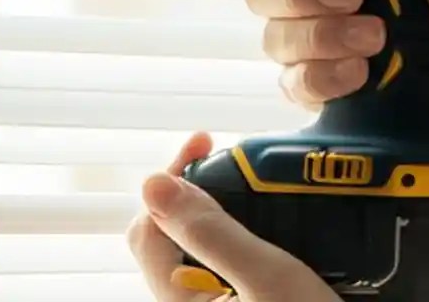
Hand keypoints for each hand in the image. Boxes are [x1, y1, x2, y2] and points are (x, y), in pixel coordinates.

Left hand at [127, 132, 340, 300]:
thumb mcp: (268, 280)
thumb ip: (211, 232)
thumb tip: (154, 184)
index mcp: (177, 301)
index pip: (148, 225)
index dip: (172, 178)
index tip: (207, 143)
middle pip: (173, 236)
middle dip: (202, 193)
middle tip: (239, 166)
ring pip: (203, 252)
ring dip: (228, 216)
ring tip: (264, 194)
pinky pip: (230, 271)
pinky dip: (247, 243)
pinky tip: (280, 233)